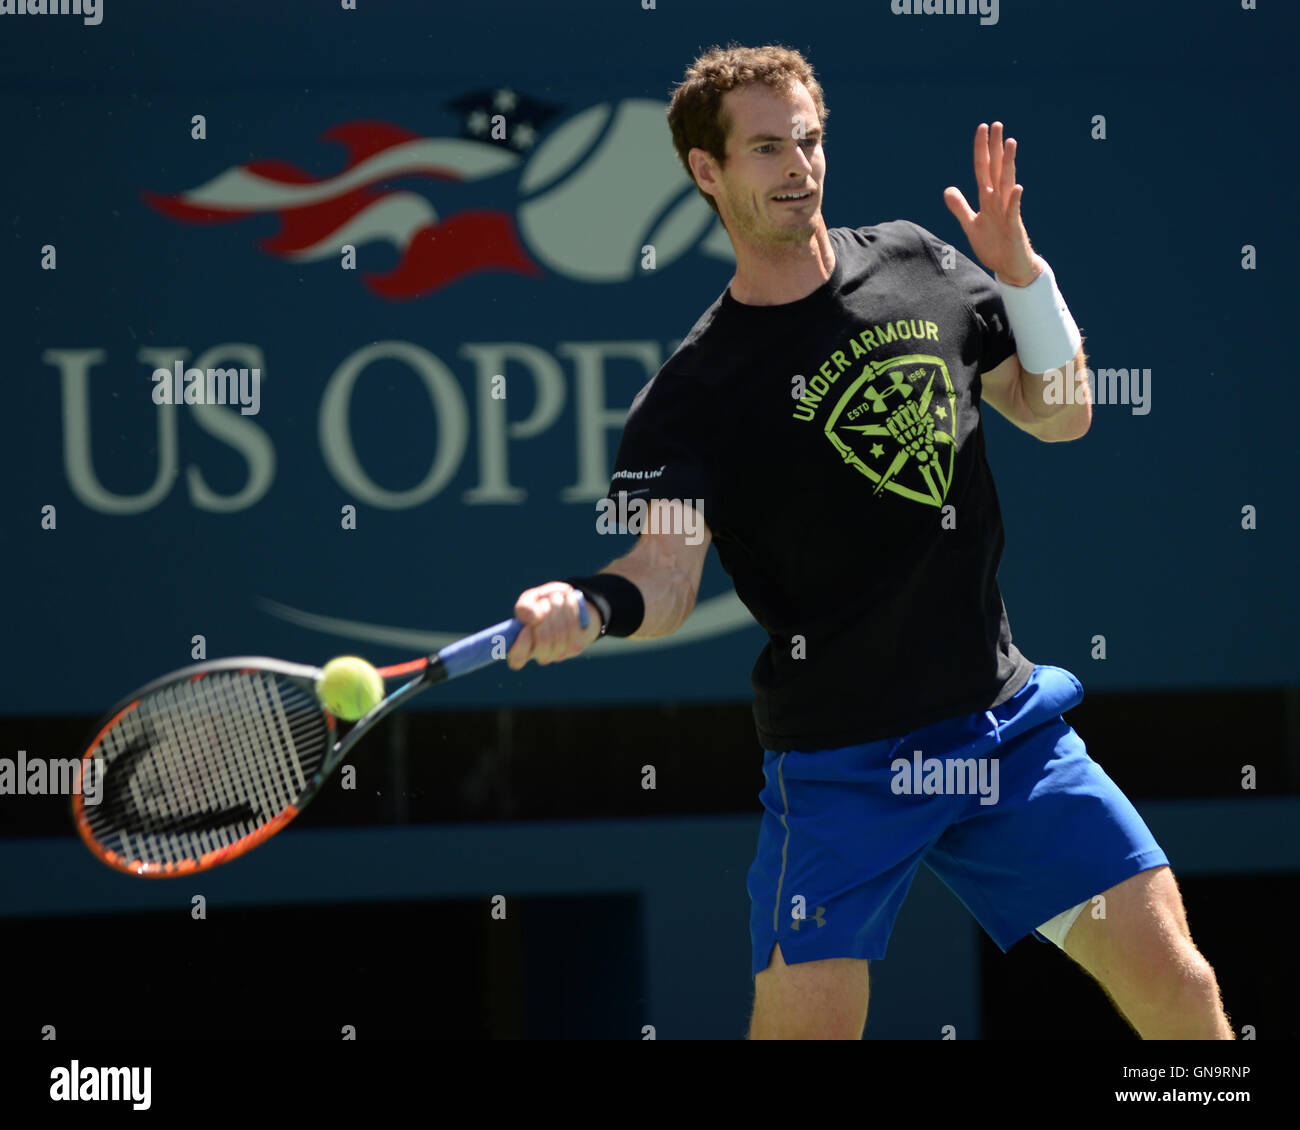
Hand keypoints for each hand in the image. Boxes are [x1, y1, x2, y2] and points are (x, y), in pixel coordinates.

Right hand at [506, 582, 601, 669]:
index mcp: (521, 648)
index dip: (521, 646)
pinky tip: (568, 600)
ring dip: (558, 606)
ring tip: (556, 596)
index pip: (517, 659)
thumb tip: (533, 618)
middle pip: (543, 640)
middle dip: (545, 613)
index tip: (526, 628)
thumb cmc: (544, 605)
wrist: (572, 605)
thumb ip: (524, 607)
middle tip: (544, 600)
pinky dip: (570, 607)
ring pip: (559, 630)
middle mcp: (540, 656)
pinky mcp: (576, 647)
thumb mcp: (529, 601)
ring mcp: (559, 654)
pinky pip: (572, 625)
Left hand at [943, 122, 1039, 286]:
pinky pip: (1014, 211)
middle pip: (997, 169)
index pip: (983, 169)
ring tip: (1011, 142)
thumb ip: (960, 207)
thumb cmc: (994, 245)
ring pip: (1007, 184)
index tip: (982, 129)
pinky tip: (1016, 187)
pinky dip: (1014, 200)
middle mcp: (999, 201)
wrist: (1010, 266)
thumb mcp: (971, 225)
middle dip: (996, 148)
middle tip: (997, 124)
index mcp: (988, 199)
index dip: (981, 150)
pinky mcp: (1013, 228)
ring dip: (1008, 164)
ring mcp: (1007, 213)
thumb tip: (948, 189)